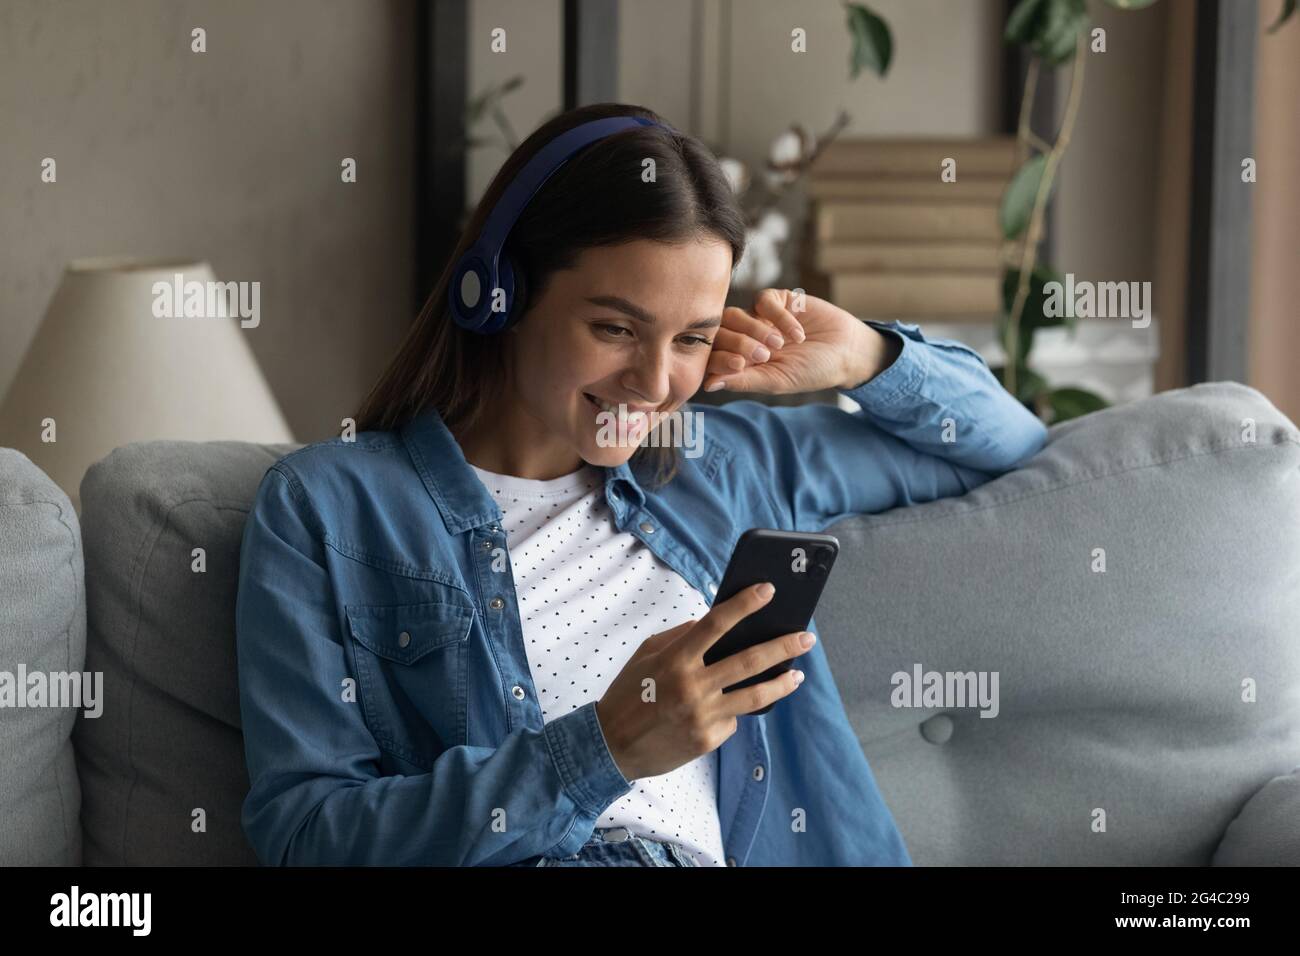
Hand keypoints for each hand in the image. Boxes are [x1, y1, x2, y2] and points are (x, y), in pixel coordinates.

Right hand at [594, 582, 815, 781]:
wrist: (612, 746)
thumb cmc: (628, 693)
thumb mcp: (646, 655)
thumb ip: (680, 637)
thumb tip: (712, 622)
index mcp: (675, 658)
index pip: (716, 623)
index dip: (745, 604)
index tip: (768, 590)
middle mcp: (692, 685)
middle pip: (749, 660)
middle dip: (783, 646)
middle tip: (806, 637)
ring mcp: (703, 715)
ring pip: (755, 695)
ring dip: (782, 683)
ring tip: (797, 674)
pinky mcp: (707, 739)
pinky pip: (732, 719)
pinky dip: (733, 711)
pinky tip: (726, 709)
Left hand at [702, 288, 891, 394]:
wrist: (846, 352)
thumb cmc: (812, 372)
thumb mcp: (777, 381)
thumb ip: (743, 381)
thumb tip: (708, 385)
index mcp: (740, 361)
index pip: (712, 355)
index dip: (718, 358)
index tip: (739, 365)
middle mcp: (744, 338)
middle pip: (720, 332)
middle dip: (739, 344)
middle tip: (763, 356)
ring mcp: (759, 318)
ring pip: (735, 314)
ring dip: (754, 330)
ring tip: (779, 346)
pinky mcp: (777, 300)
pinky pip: (763, 301)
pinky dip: (778, 317)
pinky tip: (797, 334)